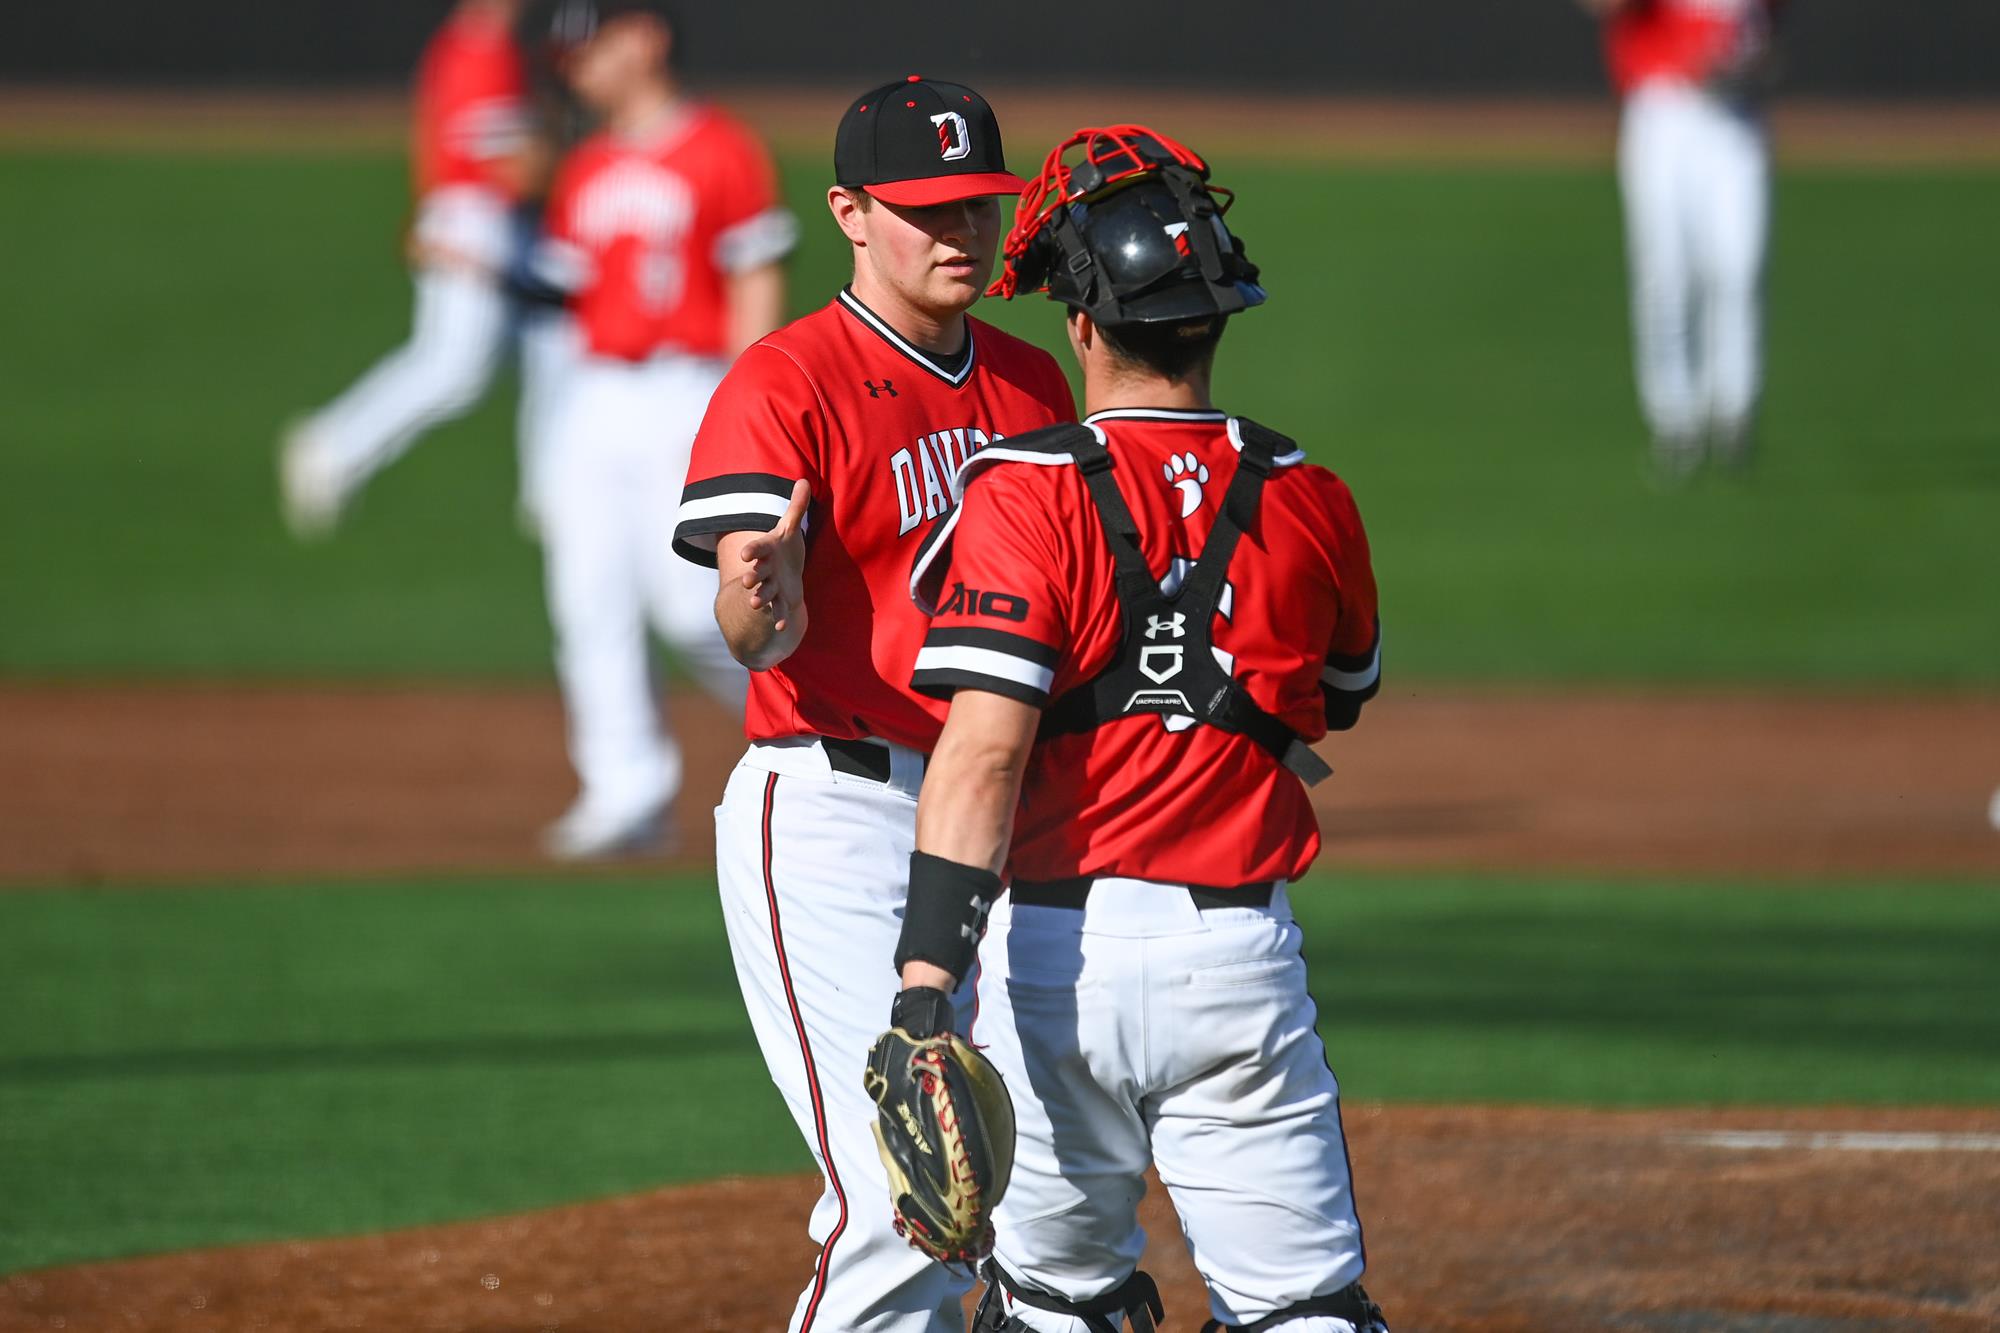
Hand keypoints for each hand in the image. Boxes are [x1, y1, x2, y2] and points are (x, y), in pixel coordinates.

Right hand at [737, 479, 810, 634]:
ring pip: (763, 593)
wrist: (784, 575)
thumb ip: (796, 508)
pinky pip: (777, 610)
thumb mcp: (791, 529)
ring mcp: (771, 586)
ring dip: (759, 597)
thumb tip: (804, 480)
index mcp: (766, 550)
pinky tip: (781, 627)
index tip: (743, 554)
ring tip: (754, 603)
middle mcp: (765, 569)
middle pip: (757, 573)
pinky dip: (778, 619)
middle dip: (752, 576)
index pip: (757, 548)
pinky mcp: (779, 601)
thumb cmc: (785, 549)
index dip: (751, 551)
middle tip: (746, 580)